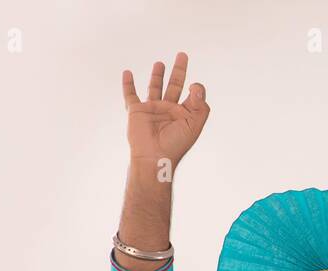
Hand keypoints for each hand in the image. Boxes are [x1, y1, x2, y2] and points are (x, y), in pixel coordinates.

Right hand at [121, 52, 209, 169]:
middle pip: (174, 85)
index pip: (192, 95)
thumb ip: (200, 106)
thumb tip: (197, 85)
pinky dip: (127, 84)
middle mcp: (168, 109)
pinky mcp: (136, 111)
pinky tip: (127, 73)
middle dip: (178, 70)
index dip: (195, 88)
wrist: (155, 157)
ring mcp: (152, 109)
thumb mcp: (194, 125)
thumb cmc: (175, 144)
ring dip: (157, 75)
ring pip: (154, 87)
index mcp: (183, 113)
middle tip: (182, 55)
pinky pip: (130, 95)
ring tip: (160, 63)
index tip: (193, 88)